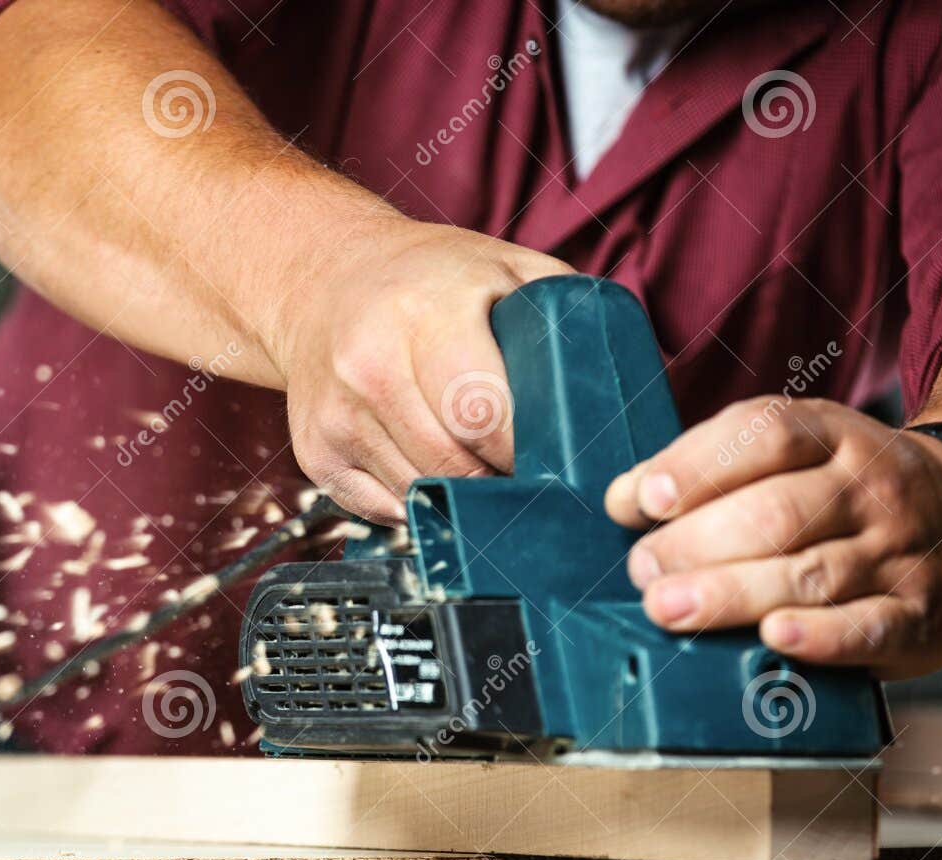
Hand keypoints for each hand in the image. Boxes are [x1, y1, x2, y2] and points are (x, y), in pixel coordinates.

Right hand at [273, 219, 572, 522]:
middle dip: (500, 484)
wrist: (322, 280)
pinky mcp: (316, 451)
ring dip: (461, 498)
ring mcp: (337, 413)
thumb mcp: (504, 267)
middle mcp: (370, 363)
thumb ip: (564, 318)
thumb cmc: (428, 277)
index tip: (555, 463)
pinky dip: (418, 505)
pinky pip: (381, 510)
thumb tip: (625, 396)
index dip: (528, 453)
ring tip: (486, 473)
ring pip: (418, 495)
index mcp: (426, 312)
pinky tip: (434, 472)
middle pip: (451, 466)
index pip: (483, 415)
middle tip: (530, 479)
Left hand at [603, 397, 941, 679]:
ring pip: (811, 573)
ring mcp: (898, 552)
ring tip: (669, 607)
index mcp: (833, 437)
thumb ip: (710, 465)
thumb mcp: (794, 453)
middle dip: (698, 543)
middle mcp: (869, 489)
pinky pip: (869, 627)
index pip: (766, 435)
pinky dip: (821, 637)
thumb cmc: (850, 491)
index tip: (644, 500)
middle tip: (643, 570)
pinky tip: (774, 639)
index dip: (699, 466)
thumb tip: (624, 498)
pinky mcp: (918, 615)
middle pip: (776, 513)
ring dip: (732, 593)